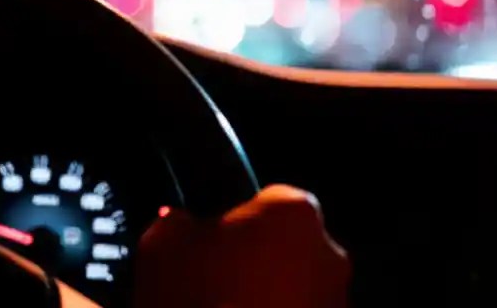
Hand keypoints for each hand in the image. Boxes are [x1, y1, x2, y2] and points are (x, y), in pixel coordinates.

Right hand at [136, 185, 349, 307]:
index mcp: (292, 210)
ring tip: (223, 307)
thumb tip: (179, 223)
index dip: (232, 222)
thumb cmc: (198, 299)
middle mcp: (328, 252)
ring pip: (295, 286)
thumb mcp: (162, 244)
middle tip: (214, 282)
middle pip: (285, 245)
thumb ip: (176, 221)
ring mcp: (335, 300)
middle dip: (256, 261)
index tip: (209, 243)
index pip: (264, 199)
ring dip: (268, 295)